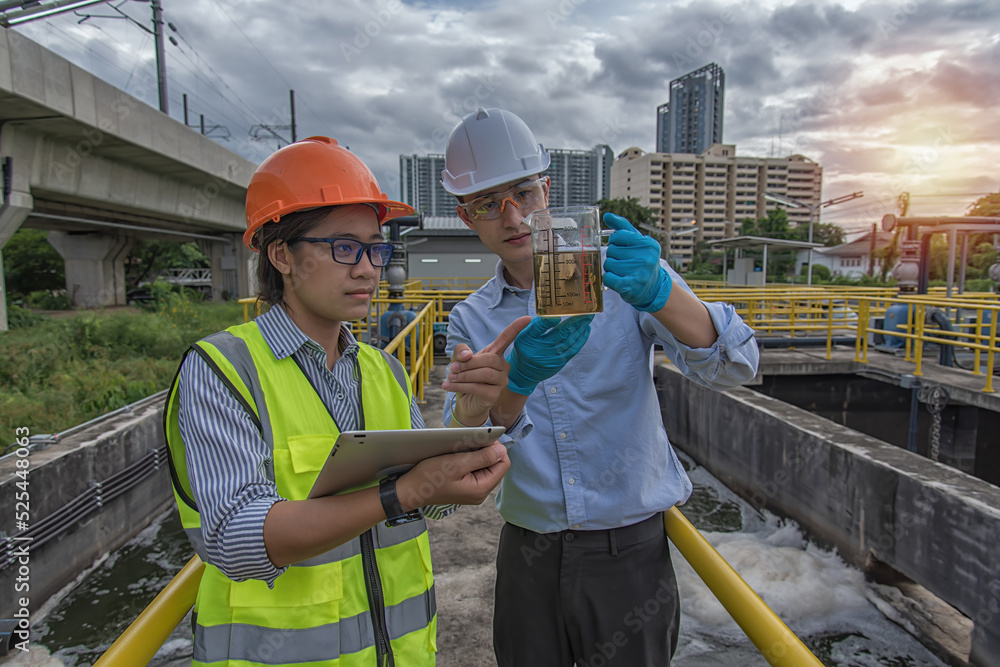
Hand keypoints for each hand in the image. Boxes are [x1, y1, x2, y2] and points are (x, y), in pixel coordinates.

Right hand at [396, 443, 510, 508]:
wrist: (409, 491)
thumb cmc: (429, 478)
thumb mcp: (456, 464)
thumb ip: (482, 458)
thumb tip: (502, 450)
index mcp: (481, 489)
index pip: (503, 464)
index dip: (496, 449)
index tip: (482, 439)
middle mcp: (480, 492)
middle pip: (495, 466)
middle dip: (485, 452)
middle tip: (469, 443)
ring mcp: (472, 491)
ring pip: (484, 467)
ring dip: (475, 455)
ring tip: (460, 450)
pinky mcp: (465, 488)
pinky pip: (474, 471)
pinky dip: (468, 461)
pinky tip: (457, 457)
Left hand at [444, 316, 531, 425]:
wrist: (465, 401)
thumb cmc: (465, 377)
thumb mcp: (459, 360)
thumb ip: (461, 351)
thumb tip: (466, 356)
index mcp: (495, 353)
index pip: (507, 338)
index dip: (516, 328)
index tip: (527, 318)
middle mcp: (502, 366)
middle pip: (489, 359)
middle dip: (468, 363)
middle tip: (453, 368)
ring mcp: (501, 381)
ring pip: (484, 374)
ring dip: (463, 376)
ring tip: (451, 377)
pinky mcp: (494, 395)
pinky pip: (477, 388)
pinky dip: (459, 386)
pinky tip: (448, 386)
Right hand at [506, 315, 593, 394]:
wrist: (525, 372)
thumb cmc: (525, 348)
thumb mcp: (522, 334)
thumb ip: (536, 324)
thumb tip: (553, 314)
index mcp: (527, 339)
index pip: (537, 327)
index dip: (548, 321)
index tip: (557, 315)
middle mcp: (539, 349)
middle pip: (559, 333)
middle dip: (574, 321)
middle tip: (584, 311)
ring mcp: (550, 357)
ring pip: (569, 341)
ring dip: (580, 329)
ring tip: (588, 318)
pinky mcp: (559, 363)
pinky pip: (573, 350)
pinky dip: (581, 339)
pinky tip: (585, 330)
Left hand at [602, 212, 672, 311]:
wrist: (653, 287)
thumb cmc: (642, 260)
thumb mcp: (638, 242)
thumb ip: (623, 227)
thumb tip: (607, 215)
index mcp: (648, 244)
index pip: (618, 235)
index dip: (615, 241)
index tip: (621, 246)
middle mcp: (646, 257)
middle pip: (612, 250)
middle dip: (614, 256)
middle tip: (624, 261)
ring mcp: (639, 272)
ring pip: (608, 264)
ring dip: (611, 268)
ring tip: (623, 271)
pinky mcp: (630, 286)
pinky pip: (608, 278)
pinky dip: (609, 279)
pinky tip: (617, 279)